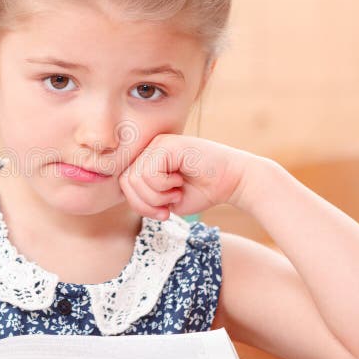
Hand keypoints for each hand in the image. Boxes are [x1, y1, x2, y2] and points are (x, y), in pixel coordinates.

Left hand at [119, 134, 255, 219]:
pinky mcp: (167, 144)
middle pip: (126, 181)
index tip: (162, 214)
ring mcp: (158, 144)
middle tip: (167, 208)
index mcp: (148, 160)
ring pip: (136, 178)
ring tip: (175, 193)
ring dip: (156, 196)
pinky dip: (163, 187)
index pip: (125, 184)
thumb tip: (125, 196)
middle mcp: (150, 148)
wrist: (233, 182)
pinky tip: (180, 183)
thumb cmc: (202, 191)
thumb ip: (145, 197)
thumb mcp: (166, 200)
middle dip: (144, 204)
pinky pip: (149, 173)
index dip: (139, 204)